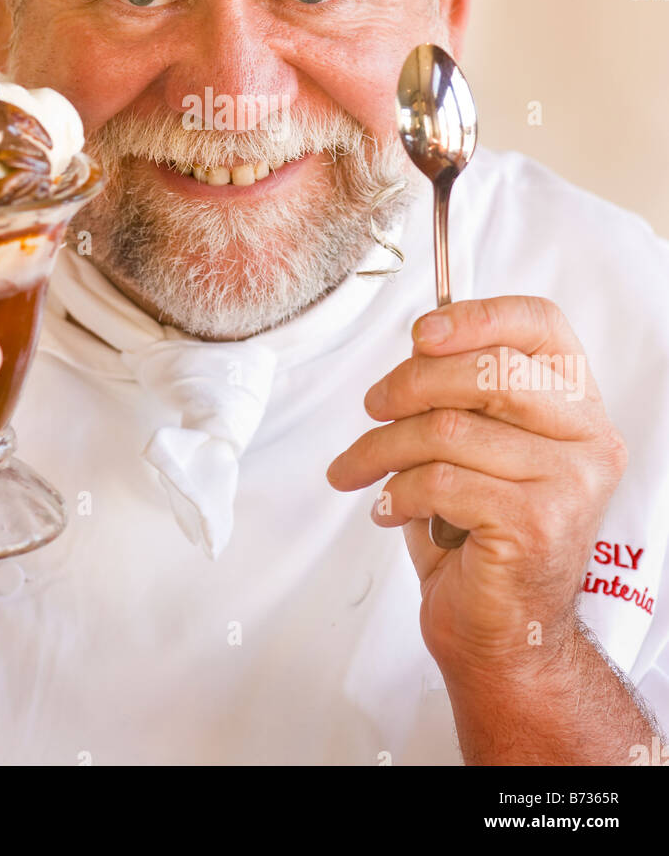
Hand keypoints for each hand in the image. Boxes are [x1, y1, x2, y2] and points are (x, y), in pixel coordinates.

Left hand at [326, 296, 627, 682]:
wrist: (503, 633)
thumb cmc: (483, 535)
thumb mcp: (476, 445)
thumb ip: (460, 391)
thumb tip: (419, 343)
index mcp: (577, 405)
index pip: (541, 325)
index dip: (476, 316)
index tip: (421, 333)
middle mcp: (587, 438)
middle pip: (488, 370)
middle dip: (410, 383)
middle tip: (373, 406)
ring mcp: (569, 483)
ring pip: (450, 428)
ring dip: (384, 447)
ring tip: (361, 468)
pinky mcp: (536, 524)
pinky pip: (441, 480)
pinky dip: (397, 491)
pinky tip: (388, 507)